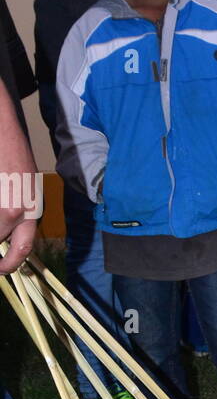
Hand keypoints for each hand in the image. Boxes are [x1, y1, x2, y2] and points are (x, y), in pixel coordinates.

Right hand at [0, 81, 38, 272]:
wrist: (3, 128)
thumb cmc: (12, 155)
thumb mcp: (24, 188)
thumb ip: (20, 212)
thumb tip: (5, 235)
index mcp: (31, 208)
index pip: (22, 247)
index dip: (11, 264)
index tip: (1, 270)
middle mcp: (17, 209)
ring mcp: (2, 203)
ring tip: (1, 195)